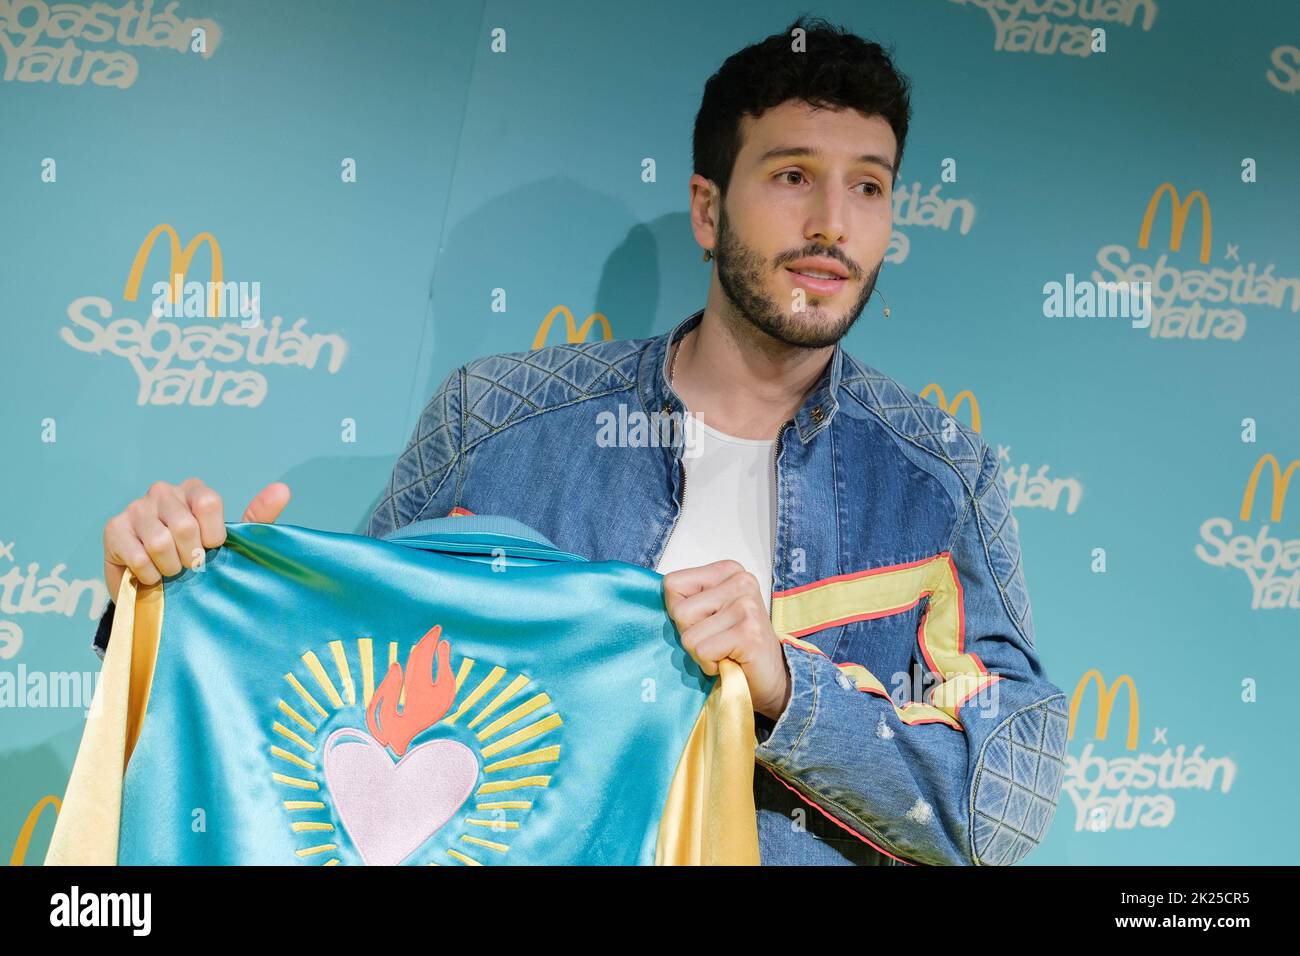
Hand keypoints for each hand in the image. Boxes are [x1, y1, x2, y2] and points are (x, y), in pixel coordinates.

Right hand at [102, 479, 289, 600]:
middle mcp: (163, 492)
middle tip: (189, 565)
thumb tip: (283, 489)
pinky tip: (150, 575)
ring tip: (170, 571)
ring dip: (170, 567)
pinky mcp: (113, 528)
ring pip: (161, 542)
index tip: (211, 549)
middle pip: (185, 525)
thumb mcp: (233, 542)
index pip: (209, 503)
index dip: (213, 536)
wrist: (161, 589)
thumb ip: (257, 518)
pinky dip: (149, 574)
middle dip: (191, 557)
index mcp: (194, 490)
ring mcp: (136, 508)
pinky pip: (138, 556)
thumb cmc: (200, 559)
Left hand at [662, 559, 790, 720]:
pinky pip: (703, 651)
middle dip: (690, 635)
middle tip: (716, 642)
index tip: (704, 623)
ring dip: (701, 653)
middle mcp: (740, 581)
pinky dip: (710, 665)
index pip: (672, 584)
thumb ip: (685, 600)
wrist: (770, 679)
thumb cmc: (733, 646)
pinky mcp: (749, 633)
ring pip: (689, 635)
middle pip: (679, 611)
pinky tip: (729, 662)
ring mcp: (746, 605)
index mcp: (727, 570)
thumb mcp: (707, 613)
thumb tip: (646, 600)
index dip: (679, 612)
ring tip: (723, 652)